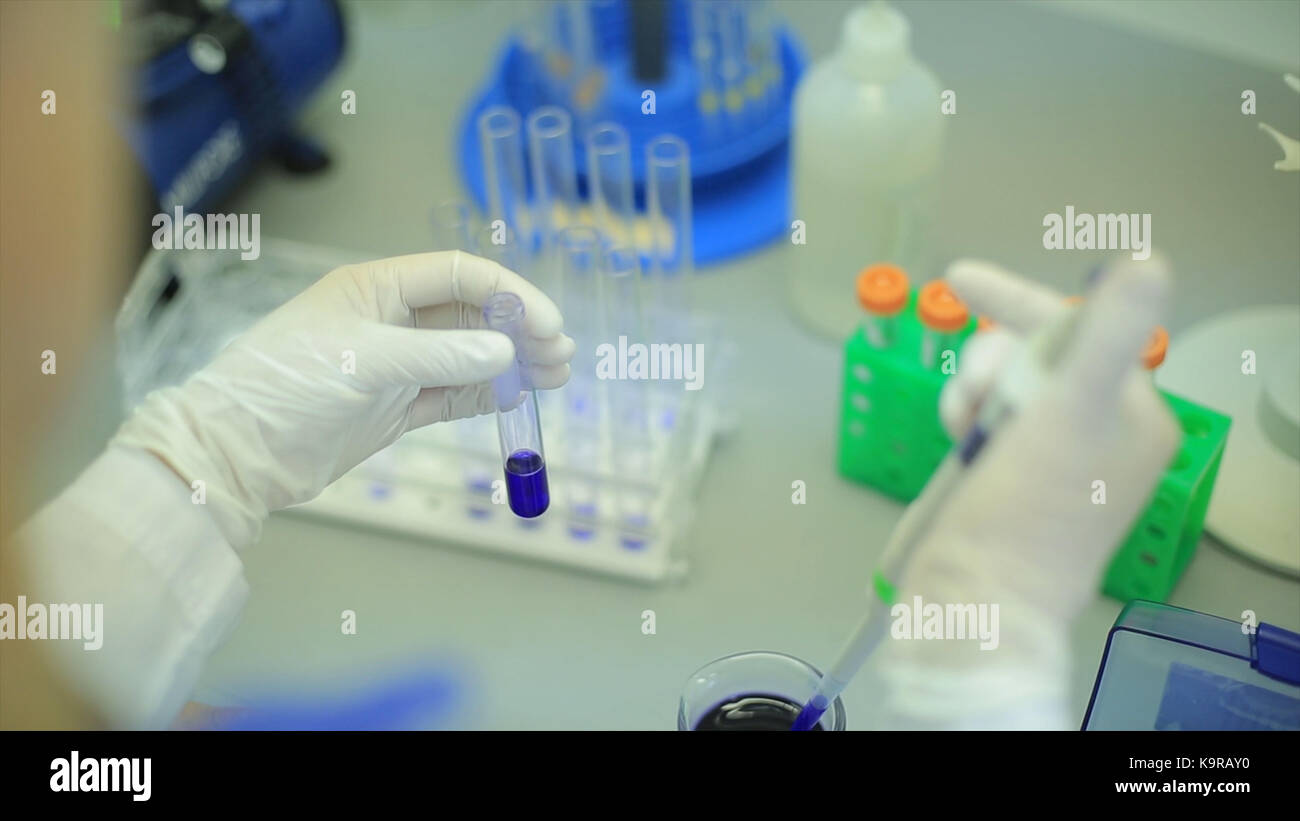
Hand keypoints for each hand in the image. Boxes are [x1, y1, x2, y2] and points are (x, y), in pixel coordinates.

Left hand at [114, 251, 572, 547]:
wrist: (239, 455)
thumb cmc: (288, 387)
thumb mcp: (365, 361)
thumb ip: (440, 355)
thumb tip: (507, 351)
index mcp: (378, 287)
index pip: (459, 275)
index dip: (509, 294)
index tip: (548, 324)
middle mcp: (392, 320)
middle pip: (472, 314)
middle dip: (520, 330)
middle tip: (561, 355)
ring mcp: (398, 365)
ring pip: (470, 356)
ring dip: (512, 363)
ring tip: (554, 377)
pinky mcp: (397, 406)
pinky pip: (455, 394)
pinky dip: (487, 395)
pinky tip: (517, 397)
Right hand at [871, 256, 1179, 728]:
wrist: (975, 603)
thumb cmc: (1024, 512)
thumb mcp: (1068, 414)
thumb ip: (1107, 335)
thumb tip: (1150, 261)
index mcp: (1134, 418)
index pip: (1078, 330)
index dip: (1017, 300)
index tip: (955, 278)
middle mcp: (1102, 436)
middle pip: (1035, 356)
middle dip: (990, 365)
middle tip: (971, 402)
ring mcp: (1055, 461)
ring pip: (1003, 385)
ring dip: (971, 391)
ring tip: (958, 428)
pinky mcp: (1012, 480)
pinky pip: (987, 419)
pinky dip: (964, 418)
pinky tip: (953, 441)